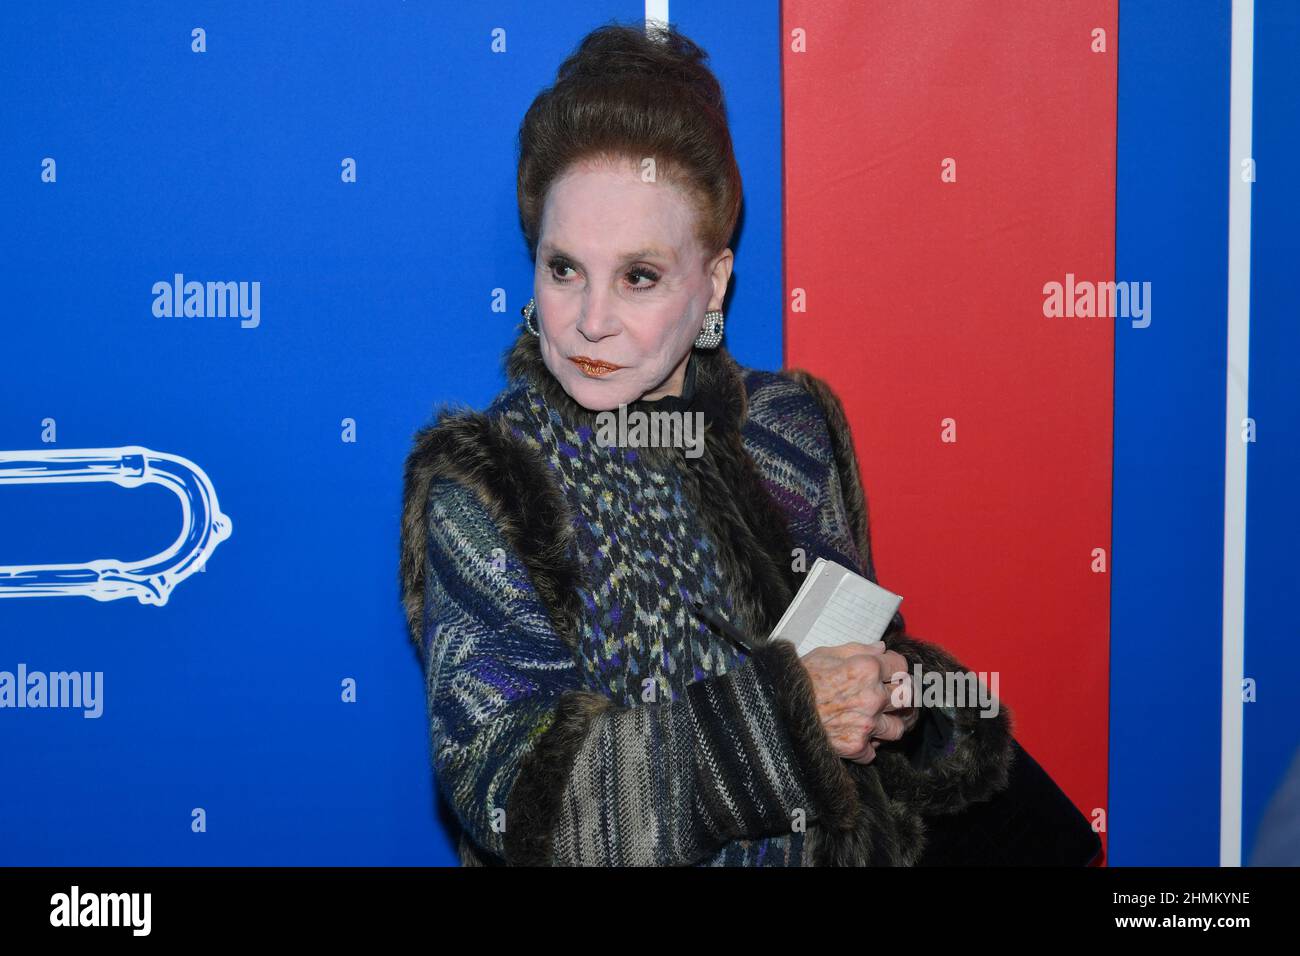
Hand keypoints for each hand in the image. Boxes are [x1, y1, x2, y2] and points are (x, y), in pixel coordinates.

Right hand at [801, 642, 915, 764]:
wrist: (776, 710)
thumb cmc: (797, 679)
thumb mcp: (825, 654)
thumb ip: (858, 649)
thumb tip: (881, 649)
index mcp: (866, 669)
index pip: (903, 668)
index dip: (897, 670)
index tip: (892, 674)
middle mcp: (872, 696)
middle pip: (909, 698)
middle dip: (904, 697)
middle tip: (897, 699)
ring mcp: (866, 724)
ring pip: (898, 728)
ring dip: (890, 724)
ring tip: (881, 720)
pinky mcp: (856, 746)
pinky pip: (874, 751)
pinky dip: (867, 746)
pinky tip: (857, 737)